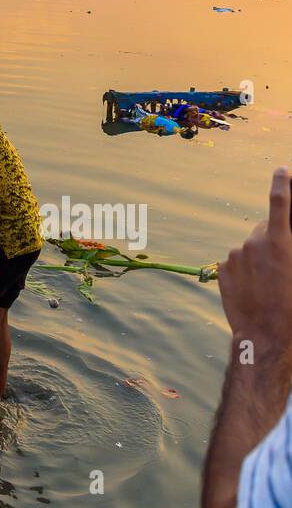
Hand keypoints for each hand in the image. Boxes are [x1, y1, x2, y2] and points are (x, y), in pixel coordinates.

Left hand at [218, 167, 291, 361]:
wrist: (265, 338)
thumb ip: (291, 250)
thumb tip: (283, 240)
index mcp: (280, 241)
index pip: (280, 203)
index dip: (282, 184)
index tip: (282, 170)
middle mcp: (254, 242)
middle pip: (264, 230)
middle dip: (274, 241)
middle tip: (283, 268)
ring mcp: (234, 255)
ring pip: (249, 248)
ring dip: (258, 259)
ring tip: (269, 286)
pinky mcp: (222, 268)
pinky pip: (236, 263)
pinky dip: (244, 271)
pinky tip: (253, 290)